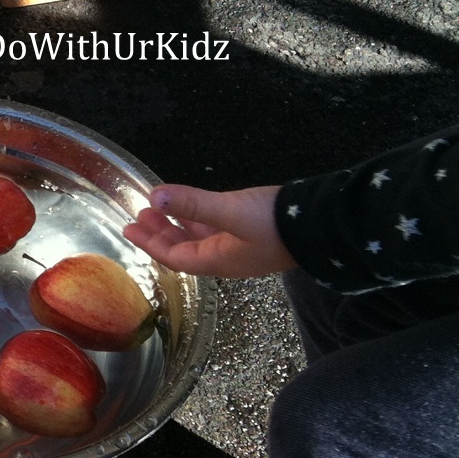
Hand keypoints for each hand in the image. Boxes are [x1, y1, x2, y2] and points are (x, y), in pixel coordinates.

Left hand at [122, 184, 294, 277]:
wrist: (328, 223)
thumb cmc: (277, 222)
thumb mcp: (231, 210)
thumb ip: (194, 203)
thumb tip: (154, 197)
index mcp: (218, 261)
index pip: (174, 257)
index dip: (150, 244)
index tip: (130, 230)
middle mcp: (227, 258)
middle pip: (183, 249)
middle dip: (160, 234)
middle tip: (139, 217)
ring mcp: (241, 246)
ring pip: (199, 238)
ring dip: (176, 225)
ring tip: (157, 208)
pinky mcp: (254, 232)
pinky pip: (216, 229)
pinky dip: (198, 219)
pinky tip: (190, 207)